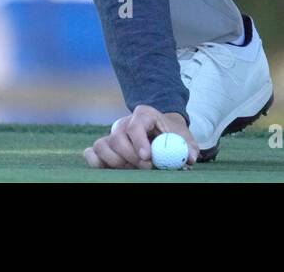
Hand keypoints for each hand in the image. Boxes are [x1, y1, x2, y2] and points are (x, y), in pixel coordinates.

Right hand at [82, 105, 198, 168]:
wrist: (162, 133)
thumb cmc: (172, 135)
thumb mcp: (183, 138)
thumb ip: (188, 147)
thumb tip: (190, 158)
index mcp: (144, 114)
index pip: (135, 125)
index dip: (139, 141)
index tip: (147, 157)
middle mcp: (124, 122)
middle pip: (118, 137)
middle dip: (130, 156)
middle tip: (146, 167)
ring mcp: (113, 134)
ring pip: (103, 145)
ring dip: (116, 161)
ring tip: (133, 168)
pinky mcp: (105, 146)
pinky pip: (92, 152)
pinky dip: (95, 161)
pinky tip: (109, 168)